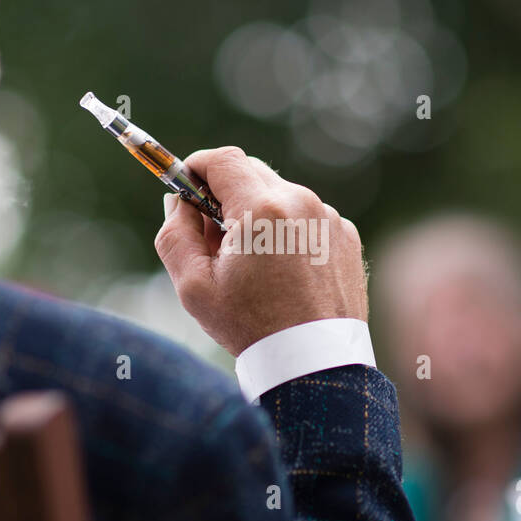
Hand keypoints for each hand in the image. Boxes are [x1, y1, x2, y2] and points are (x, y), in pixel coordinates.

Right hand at [154, 146, 367, 356]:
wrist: (314, 360)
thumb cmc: (251, 327)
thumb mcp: (193, 287)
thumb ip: (175, 234)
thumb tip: (179, 202)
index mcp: (262, 210)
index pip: (223, 159)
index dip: (197, 166)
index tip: (186, 185)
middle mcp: (301, 203)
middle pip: (251, 172)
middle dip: (226, 195)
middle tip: (213, 235)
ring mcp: (329, 218)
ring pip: (280, 195)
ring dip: (260, 215)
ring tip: (254, 265)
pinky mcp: (346, 235)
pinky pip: (307, 218)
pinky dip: (289, 232)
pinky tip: (284, 273)